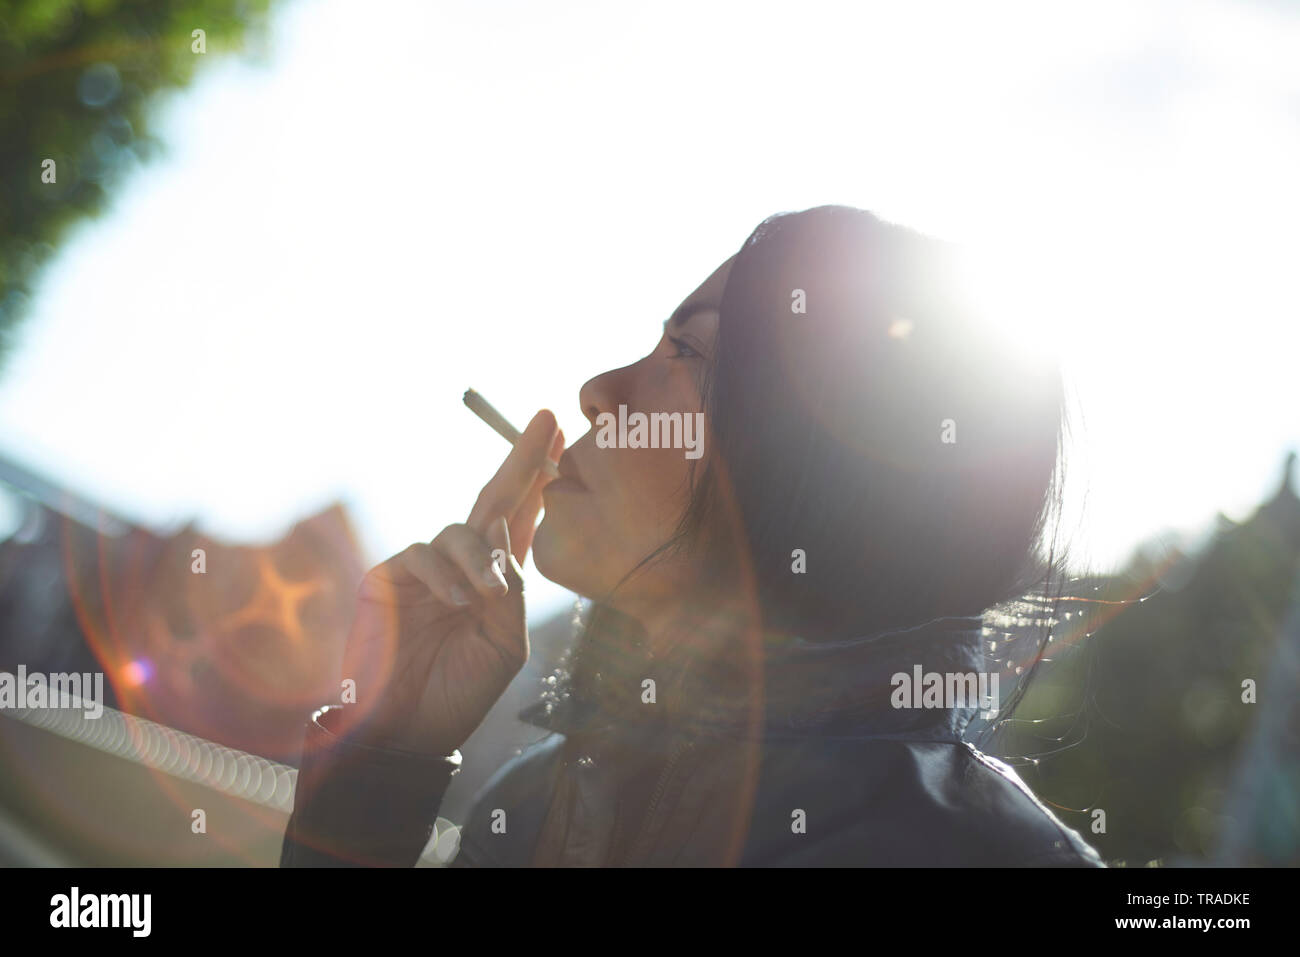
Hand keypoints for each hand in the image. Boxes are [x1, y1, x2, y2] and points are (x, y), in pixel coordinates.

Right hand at [335, 410, 562, 754]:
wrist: (411, 730)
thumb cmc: (461, 691)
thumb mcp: (506, 644)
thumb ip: (512, 590)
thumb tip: (499, 532)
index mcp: (494, 577)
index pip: (520, 516)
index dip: (540, 476)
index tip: (562, 434)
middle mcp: (461, 563)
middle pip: (492, 498)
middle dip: (523, 460)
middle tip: (548, 423)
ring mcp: (423, 568)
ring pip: (459, 532)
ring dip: (480, 558)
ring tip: (488, 595)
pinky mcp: (387, 578)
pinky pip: (421, 555)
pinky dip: (443, 575)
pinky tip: (455, 602)